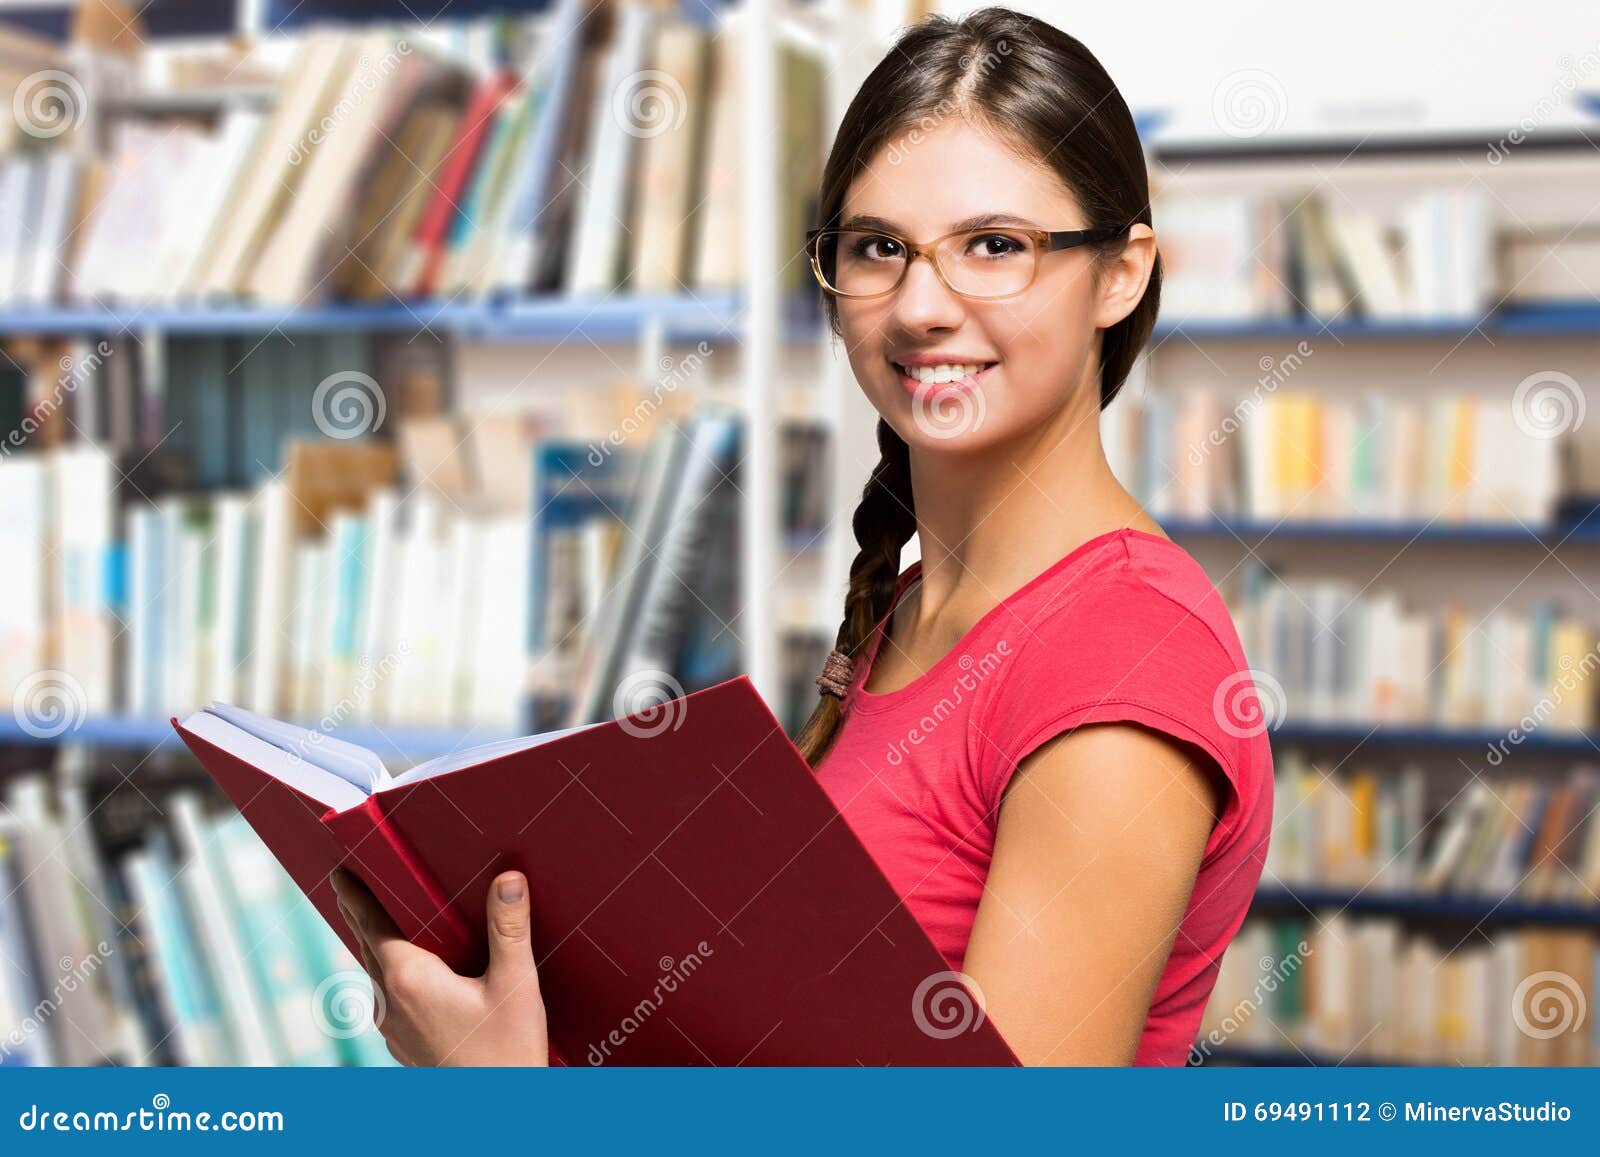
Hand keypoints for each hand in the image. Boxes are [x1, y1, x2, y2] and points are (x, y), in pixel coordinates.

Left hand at [330, 867, 549, 1065]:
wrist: (497, 1118)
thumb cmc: (506, 1056)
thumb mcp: (514, 985)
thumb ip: (509, 928)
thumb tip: (508, 878)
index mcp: (409, 980)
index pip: (372, 924)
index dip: (355, 895)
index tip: (339, 871)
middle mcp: (390, 1004)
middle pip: (366, 947)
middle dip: (358, 914)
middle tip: (347, 887)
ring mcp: (393, 1030)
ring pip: (376, 976)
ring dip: (375, 945)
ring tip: (380, 923)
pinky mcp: (405, 1046)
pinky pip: (389, 998)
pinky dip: (391, 973)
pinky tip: (412, 973)